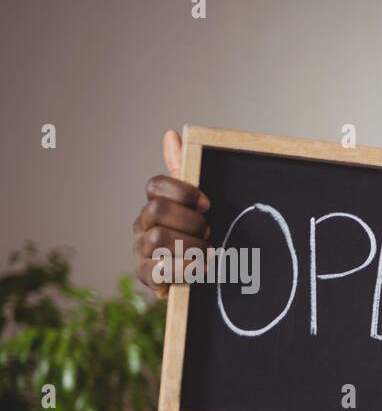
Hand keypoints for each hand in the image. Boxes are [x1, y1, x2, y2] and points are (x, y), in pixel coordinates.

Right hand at [132, 129, 211, 297]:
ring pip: (158, 239)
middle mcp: (142, 225)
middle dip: (190, 221)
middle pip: (156, 211)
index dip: (182, 191)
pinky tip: (203, 268)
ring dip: (192, 246)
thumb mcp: (199, 205)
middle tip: (210, 232)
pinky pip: (160, 269)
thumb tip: (172, 134)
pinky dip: (185, 268)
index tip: (208, 204)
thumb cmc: (200, 236)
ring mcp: (141, 250)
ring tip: (211, 254)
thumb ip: (185, 173)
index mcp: (155, 204)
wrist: (203, 276)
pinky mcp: (147, 275)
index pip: (155, 185)